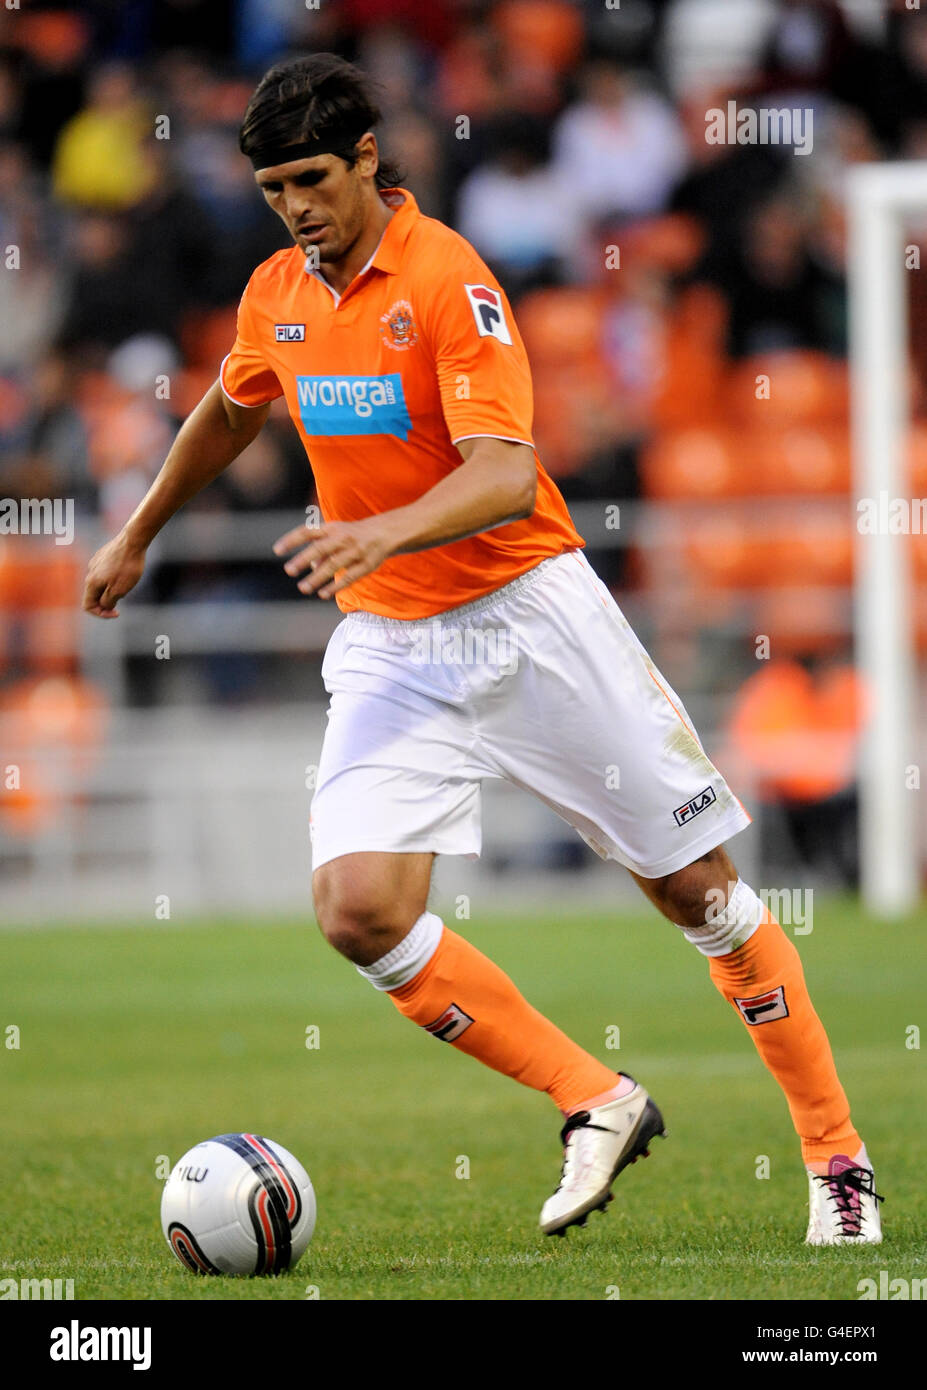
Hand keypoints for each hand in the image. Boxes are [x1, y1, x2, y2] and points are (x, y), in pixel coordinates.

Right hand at [82, 530, 147, 618]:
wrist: (133, 541)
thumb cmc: (127, 567)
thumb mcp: (119, 590)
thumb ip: (108, 601)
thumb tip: (103, 606)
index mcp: (91, 583)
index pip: (88, 606)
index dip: (101, 614)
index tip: (117, 612)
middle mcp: (90, 572)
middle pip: (94, 595)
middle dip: (107, 601)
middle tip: (123, 596)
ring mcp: (96, 563)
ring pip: (100, 583)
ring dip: (111, 589)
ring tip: (127, 582)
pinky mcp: (103, 556)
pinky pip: (105, 573)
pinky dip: (114, 578)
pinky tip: (126, 572)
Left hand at [273, 515, 402, 598]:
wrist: (384, 532)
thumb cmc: (351, 535)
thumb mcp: (334, 534)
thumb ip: (319, 548)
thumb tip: (310, 567)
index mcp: (331, 528)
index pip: (307, 532)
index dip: (291, 540)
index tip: (276, 550)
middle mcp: (342, 538)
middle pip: (320, 548)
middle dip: (303, 559)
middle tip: (288, 570)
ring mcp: (355, 551)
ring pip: (333, 565)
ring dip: (317, 577)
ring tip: (303, 588)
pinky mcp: (366, 565)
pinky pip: (349, 576)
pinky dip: (335, 586)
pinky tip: (323, 594)